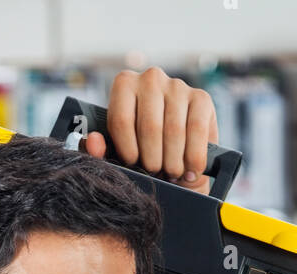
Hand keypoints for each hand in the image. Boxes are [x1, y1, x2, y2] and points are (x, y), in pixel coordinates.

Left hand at [85, 66, 217, 195]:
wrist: (179, 157)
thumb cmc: (144, 152)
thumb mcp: (119, 154)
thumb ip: (99, 151)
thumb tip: (93, 141)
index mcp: (124, 85)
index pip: (121, 120)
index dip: (127, 151)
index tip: (134, 163)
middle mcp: (151, 78)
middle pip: (149, 127)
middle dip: (152, 160)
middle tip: (156, 172)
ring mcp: (178, 85)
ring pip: (174, 132)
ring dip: (173, 162)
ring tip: (172, 172)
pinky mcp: (202, 97)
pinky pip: (197, 131)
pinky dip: (194, 158)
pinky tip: (190, 169)